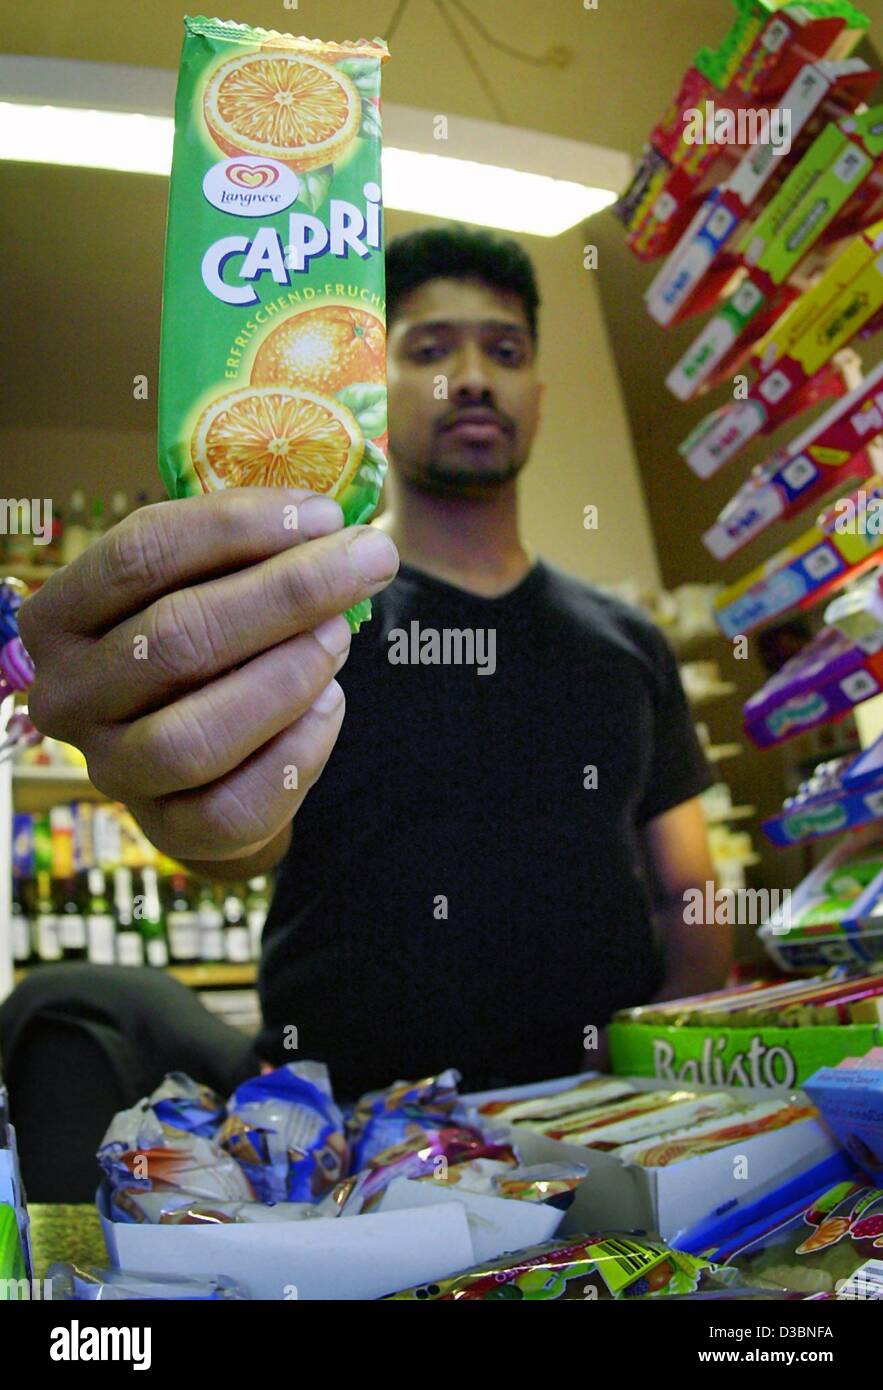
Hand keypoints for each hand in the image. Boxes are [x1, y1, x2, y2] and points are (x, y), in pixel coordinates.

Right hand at [20, 489, 397, 862]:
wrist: (206, 763)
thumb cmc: (207, 649)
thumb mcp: (206, 587)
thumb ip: (247, 552)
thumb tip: (332, 524)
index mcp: (59, 619)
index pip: (137, 556)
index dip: (237, 527)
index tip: (323, 513)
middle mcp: (67, 697)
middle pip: (176, 637)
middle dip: (289, 592)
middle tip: (367, 561)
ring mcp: (113, 771)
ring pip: (197, 734)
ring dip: (288, 674)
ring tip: (341, 635)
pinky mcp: (169, 830)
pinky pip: (238, 802)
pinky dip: (300, 747)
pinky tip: (331, 703)